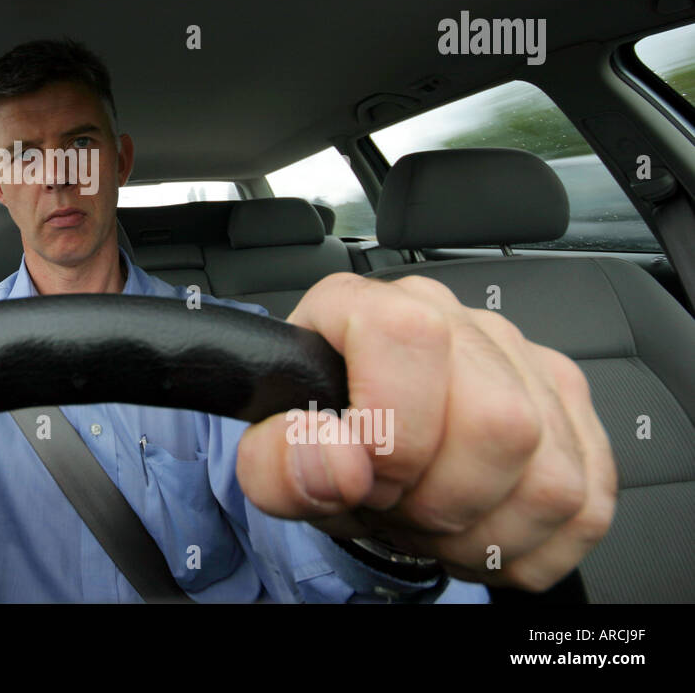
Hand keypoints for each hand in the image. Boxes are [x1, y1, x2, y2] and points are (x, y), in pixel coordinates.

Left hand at [235, 273, 616, 591]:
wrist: (359, 448)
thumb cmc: (323, 438)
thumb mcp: (270, 455)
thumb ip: (275, 461)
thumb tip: (336, 461)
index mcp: (377, 308)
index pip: (409, 338)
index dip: (389, 429)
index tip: (363, 474)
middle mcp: (463, 324)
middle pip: (502, 423)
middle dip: (441, 502)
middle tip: (396, 507)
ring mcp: (529, 367)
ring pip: (553, 479)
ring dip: (481, 535)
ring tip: (428, 521)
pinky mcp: (572, 418)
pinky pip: (587, 507)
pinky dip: (523, 549)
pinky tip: (471, 528)